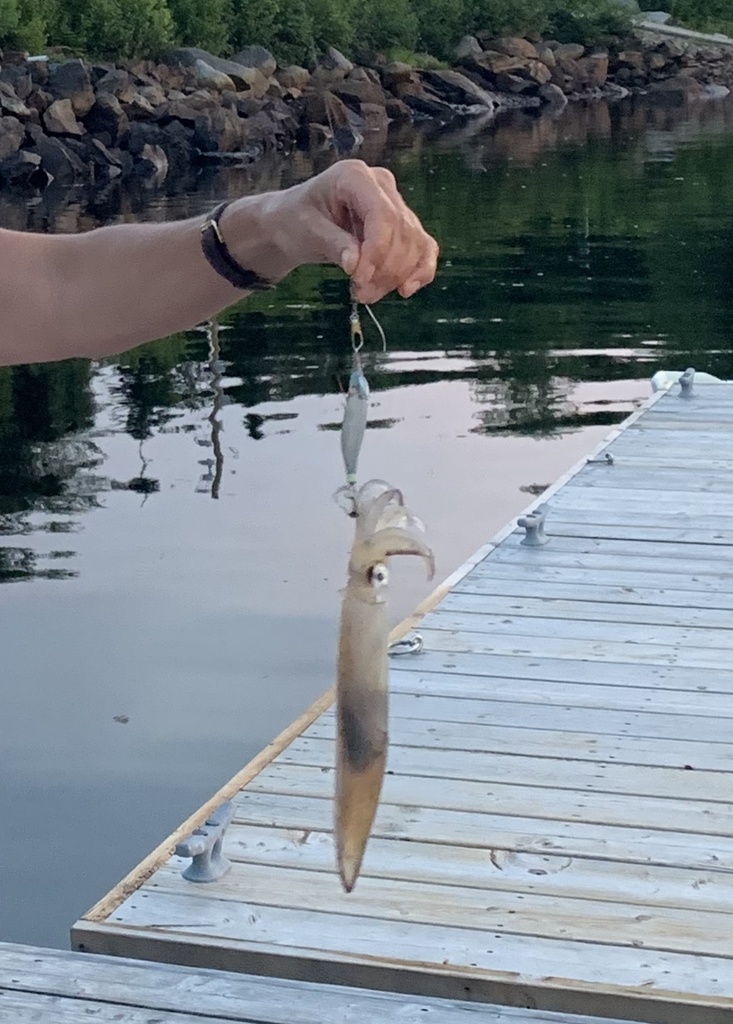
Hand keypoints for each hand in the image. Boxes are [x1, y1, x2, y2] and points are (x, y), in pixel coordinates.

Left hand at [227, 160, 438, 303]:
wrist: (295, 223)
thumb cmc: (296, 220)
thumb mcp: (306, 231)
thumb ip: (332, 244)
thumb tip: (355, 264)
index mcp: (355, 176)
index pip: (382, 214)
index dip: (377, 251)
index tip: (359, 280)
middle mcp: (381, 185)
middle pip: (402, 231)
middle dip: (385, 270)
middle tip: (359, 294)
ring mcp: (395, 204)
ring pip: (414, 244)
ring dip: (395, 277)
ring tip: (366, 294)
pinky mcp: (402, 225)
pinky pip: (423, 248)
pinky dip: (419, 271)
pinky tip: (405, 290)